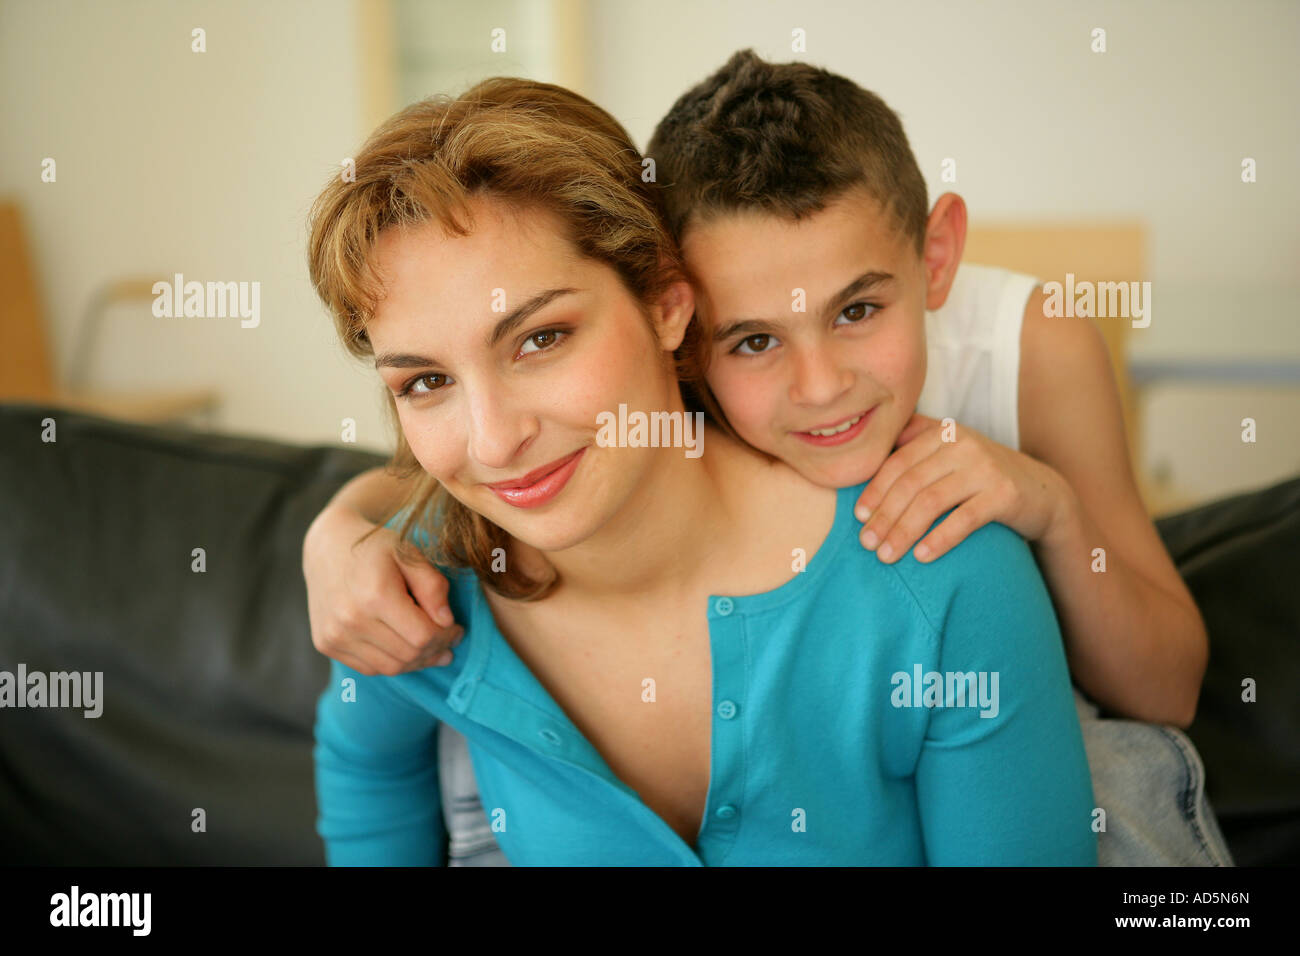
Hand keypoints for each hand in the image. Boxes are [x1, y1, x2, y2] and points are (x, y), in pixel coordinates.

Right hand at [303, 506, 461, 674]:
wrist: (327, 548)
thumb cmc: (375, 549)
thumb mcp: (410, 555)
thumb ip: (433, 586)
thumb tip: (447, 622)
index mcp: (375, 595)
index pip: (423, 635)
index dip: (447, 636)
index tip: (457, 629)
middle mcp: (351, 620)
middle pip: (408, 654)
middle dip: (436, 650)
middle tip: (448, 640)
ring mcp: (335, 635)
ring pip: (391, 668)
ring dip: (417, 662)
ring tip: (432, 649)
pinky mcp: (326, 644)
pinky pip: (370, 668)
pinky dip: (393, 663)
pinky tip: (404, 649)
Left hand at [855, 413, 1073, 563]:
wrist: (1042, 491)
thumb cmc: (981, 476)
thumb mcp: (950, 454)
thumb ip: (913, 445)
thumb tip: (864, 456)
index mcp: (942, 433)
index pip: (898, 462)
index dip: (875, 491)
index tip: (858, 518)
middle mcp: (962, 445)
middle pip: (910, 483)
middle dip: (884, 516)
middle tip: (867, 544)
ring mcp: (985, 468)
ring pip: (931, 501)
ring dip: (903, 532)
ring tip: (886, 556)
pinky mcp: (1004, 494)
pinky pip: (963, 519)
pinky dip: (939, 539)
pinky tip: (921, 556)